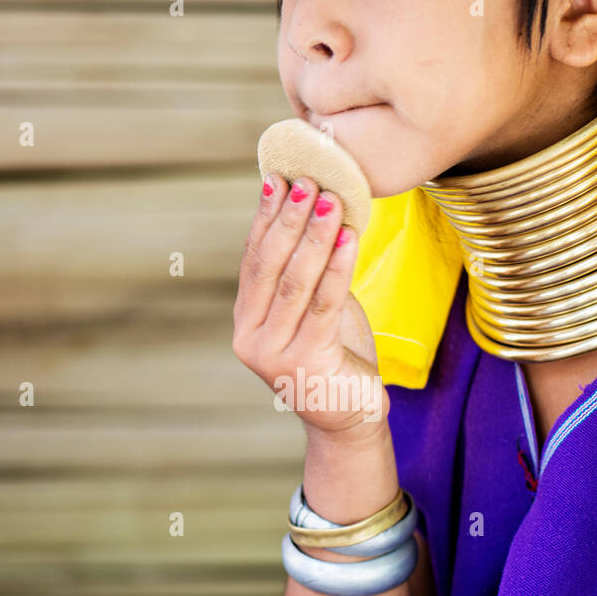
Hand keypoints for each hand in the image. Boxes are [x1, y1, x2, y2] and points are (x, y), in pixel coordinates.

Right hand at [233, 175, 385, 438]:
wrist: (349, 417)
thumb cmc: (334, 356)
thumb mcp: (309, 310)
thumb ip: (300, 274)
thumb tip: (307, 209)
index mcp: (246, 321)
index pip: (252, 259)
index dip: (265, 217)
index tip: (278, 178)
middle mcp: (251, 337)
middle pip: (270, 266)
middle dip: (290, 219)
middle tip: (309, 181)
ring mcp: (274, 354)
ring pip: (295, 282)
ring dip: (315, 236)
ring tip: (332, 201)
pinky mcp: (306, 363)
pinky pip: (324, 304)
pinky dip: (337, 267)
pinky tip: (349, 238)